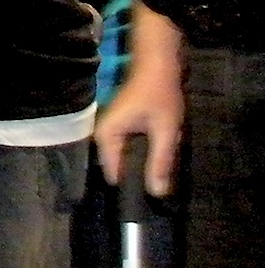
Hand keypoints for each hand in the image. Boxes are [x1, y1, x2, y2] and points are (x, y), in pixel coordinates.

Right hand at [97, 2, 184, 196]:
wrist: (156, 64)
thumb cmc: (158, 95)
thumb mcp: (165, 131)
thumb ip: (160, 162)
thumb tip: (156, 193)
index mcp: (106, 136)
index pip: (113, 175)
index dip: (129, 189)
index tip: (146, 203)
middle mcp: (101, 134)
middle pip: (117, 167)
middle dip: (138, 176)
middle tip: (161, 183)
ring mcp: (108, 130)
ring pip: (123, 158)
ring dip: (140, 164)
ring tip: (159, 167)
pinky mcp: (118, 127)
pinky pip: (126, 150)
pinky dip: (140, 154)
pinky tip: (155, 153)